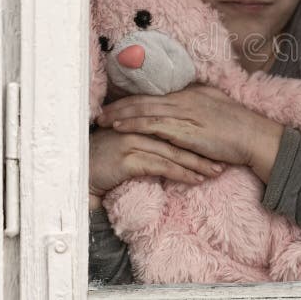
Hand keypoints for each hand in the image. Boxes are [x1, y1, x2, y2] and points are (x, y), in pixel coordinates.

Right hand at [88, 127, 224, 209]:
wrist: (76, 173)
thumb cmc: (101, 160)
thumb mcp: (126, 145)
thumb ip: (147, 140)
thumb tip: (170, 145)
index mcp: (140, 121)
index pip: (174, 128)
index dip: (196, 137)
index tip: (217, 146)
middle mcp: (139, 128)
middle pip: (178, 139)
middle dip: (203, 150)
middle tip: (224, 159)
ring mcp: (134, 141)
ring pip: (173, 152)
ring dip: (197, 163)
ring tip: (215, 171)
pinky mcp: (129, 157)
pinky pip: (161, 166)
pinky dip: (181, 173)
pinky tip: (195, 180)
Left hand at [95, 84, 284, 181]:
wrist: (255, 136)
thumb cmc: (240, 128)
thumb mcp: (219, 109)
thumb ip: (201, 107)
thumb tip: (189, 109)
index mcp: (194, 92)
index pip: (157, 92)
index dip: (134, 97)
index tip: (116, 102)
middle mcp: (186, 97)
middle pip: (145, 98)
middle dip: (119, 103)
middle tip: (97, 109)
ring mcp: (185, 112)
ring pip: (144, 109)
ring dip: (120, 113)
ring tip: (100, 119)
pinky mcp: (184, 128)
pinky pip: (152, 124)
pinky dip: (132, 124)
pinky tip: (118, 127)